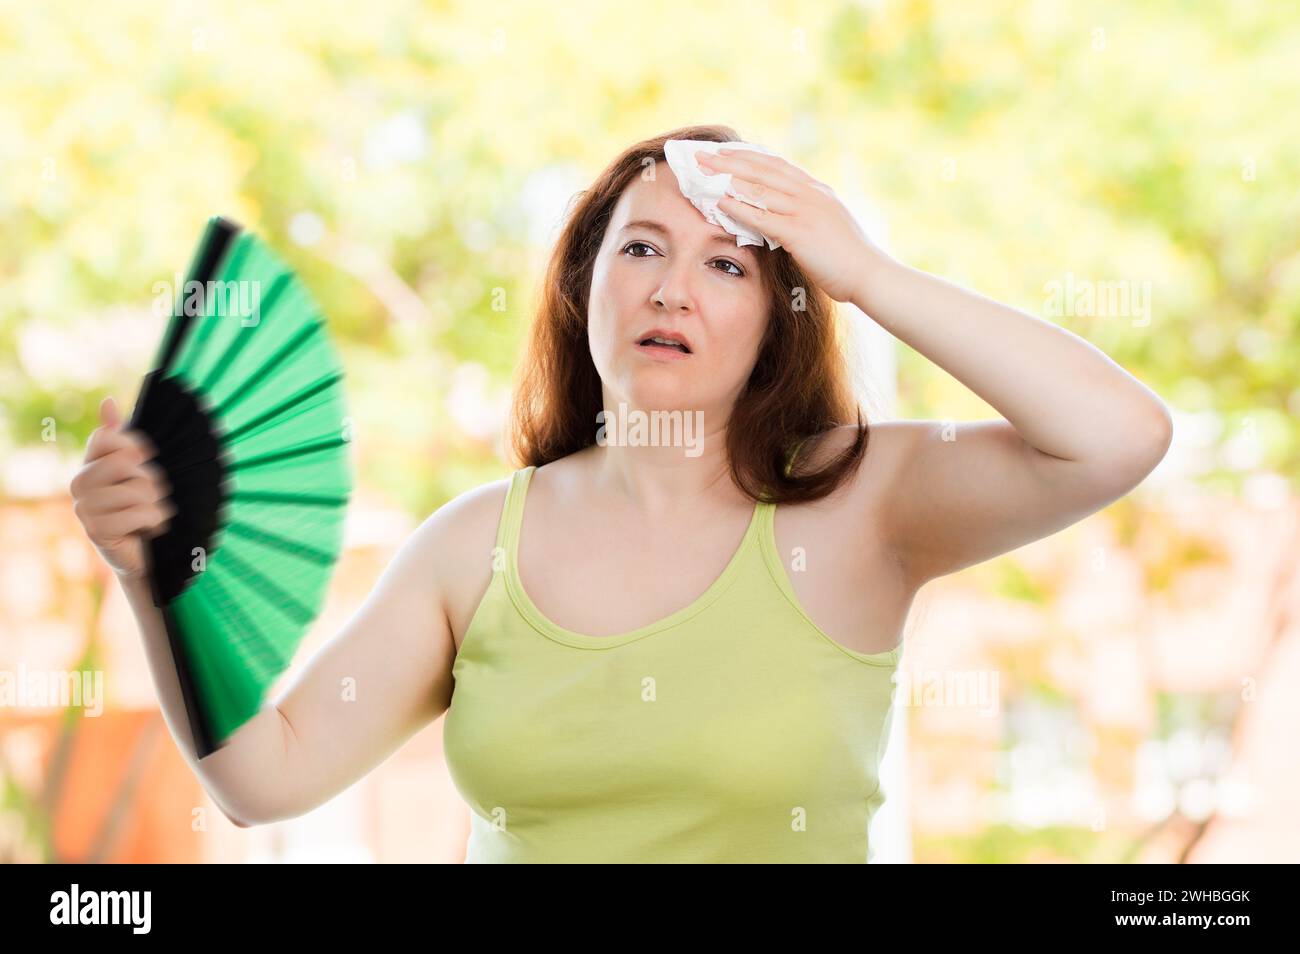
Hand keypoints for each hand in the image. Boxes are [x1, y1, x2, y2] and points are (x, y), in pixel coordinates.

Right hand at [70, 396, 174, 581]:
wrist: (143, 552)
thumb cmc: (141, 505)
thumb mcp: (135, 469)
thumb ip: (120, 437)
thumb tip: (107, 401)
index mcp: (87, 464)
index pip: (111, 437)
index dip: (137, 449)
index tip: (142, 463)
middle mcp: (78, 483)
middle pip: (127, 462)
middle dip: (150, 480)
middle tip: (148, 496)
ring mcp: (84, 508)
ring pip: (139, 490)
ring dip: (156, 504)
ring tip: (148, 514)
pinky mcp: (97, 531)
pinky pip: (142, 513)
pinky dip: (155, 521)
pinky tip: (147, 529)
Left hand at [697, 147, 892, 303]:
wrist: (869, 274)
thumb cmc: (849, 257)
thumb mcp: (828, 225)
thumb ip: (808, 215)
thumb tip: (786, 216)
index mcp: (817, 190)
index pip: (777, 165)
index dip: (748, 156)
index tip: (725, 151)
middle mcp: (810, 194)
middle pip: (762, 170)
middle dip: (730, 161)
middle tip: (702, 155)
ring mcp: (806, 211)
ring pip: (759, 188)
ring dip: (727, 179)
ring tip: (702, 174)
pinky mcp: (800, 233)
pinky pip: (762, 217)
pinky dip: (739, 208)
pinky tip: (719, 204)